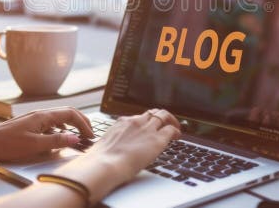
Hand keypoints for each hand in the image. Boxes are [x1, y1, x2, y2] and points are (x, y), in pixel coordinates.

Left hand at [0, 107, 93, 160]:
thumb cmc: (8, 144)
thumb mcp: (34, 145)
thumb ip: (56, 141)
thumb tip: (75, 137)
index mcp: (44, 116)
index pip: (71, 113)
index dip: (84, 123)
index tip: (91, 135)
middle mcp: (41, 114)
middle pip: (67, 112)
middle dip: (81, 121)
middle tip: (90, 133)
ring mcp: (35, 118)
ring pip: (60, 116)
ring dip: (72, 124)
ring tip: (79, 134)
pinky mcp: (31, 124)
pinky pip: (52, 121)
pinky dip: (62, 126)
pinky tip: (61, 134)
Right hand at [51, 109, 180, 203]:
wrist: (104, 165)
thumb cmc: (100, 161)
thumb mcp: (105, 146)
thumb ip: (113, 143)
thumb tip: (112, 150)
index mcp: (122, 122)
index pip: (139, 117)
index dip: (147, 121)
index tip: (149, 126)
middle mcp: (135, 122)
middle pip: (153, 112)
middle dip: (161, 117)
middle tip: (166, 124)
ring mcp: (147, 129)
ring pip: (164, 115)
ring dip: (171, 121)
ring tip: (175, 128)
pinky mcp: (157, 139)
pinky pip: (171, 129)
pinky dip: (176, 130)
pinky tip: (178, 136)